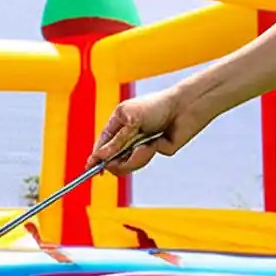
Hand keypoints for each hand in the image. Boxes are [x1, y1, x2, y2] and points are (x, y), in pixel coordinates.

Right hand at [85, 88, 205, 174]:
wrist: (185, 108)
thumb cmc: (158, 106)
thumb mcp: (132, 121)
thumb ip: (117, 141)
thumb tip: (100, 156)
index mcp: (118, 122)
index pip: (102, 143)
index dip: (96, 157)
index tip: (90, 168)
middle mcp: (127, 135)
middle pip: (112, 158)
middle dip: (116, 161)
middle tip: (116, 164)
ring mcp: (138, 145)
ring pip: (126, 163)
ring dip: (134, 157)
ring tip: (145, 147)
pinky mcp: (151, 152)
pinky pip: (141, 161)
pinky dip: (145, 154)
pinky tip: (153, 144)